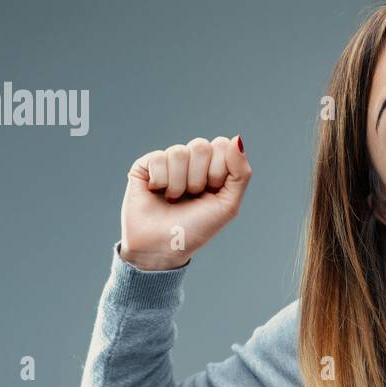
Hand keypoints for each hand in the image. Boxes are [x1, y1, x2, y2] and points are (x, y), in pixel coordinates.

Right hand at [120, 135, 250, 270]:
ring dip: (179, 184)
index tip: (211, 192)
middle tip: (192, 196)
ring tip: (174, 199)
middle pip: (201, 145)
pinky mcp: (145, 166)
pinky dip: (161, 181)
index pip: (221, 144)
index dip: (218, 171)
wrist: (163, 247)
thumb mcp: (228, 205)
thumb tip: (236, 139)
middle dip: (199, 178)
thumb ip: (240, 173)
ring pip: (179, 152)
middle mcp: (190, 161)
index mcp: (212, 167)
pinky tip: (156, 193)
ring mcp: (167, 162)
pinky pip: (158, 158)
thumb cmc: (196, 228)